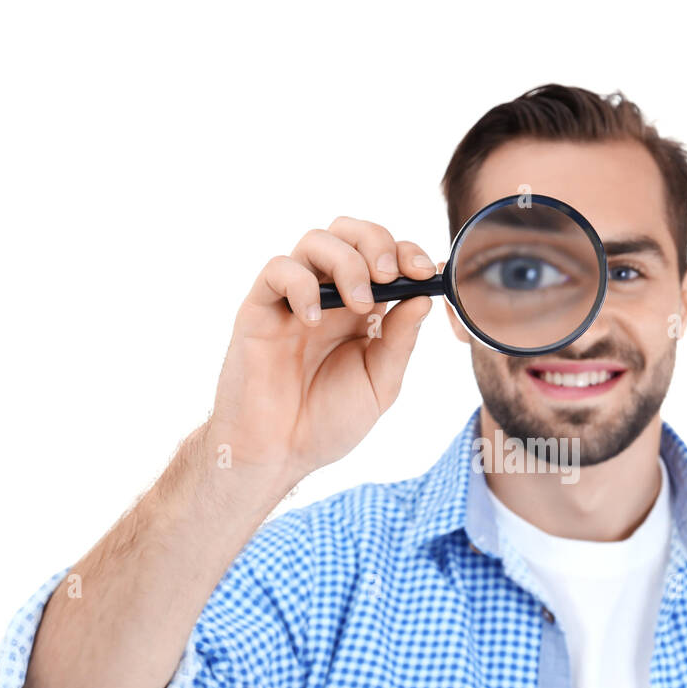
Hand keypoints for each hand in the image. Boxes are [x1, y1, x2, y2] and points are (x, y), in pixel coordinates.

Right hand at [204, 216, 435, 492]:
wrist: (280, 454)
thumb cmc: (328, 421)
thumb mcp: (380, 384)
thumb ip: (400, 341)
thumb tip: (425, 298)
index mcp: (362, 309)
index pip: (385, 258)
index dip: (407, 253)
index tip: (426, 271)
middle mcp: (329, 295)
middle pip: (350, 233)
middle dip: (378, 242)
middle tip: (390, 275)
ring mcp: (293, 299)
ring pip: (316, 241)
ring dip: (346, 262)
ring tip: (359, 303)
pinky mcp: (259, 308)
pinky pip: (278, 270)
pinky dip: (301, 284)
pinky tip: (314, 319)